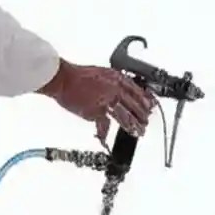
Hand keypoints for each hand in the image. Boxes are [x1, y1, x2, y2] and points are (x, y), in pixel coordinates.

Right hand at [38, 60, 155, 138]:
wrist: (63, 79)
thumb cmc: (78, 76)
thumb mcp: (102, 74)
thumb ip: (114, 83)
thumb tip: (122, 94)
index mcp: (117, 79)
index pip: (137, 92)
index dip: (146, 101)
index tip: (150, 108)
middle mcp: (115, 90)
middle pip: (135, 106)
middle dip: (143, 116)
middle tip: (145, 123)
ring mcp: (108, 101)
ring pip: (126, 118)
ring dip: (133, 127)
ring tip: (138, 132)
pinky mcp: (98, 112)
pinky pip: (105, 126)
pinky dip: (103, 134)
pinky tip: (105, 140)